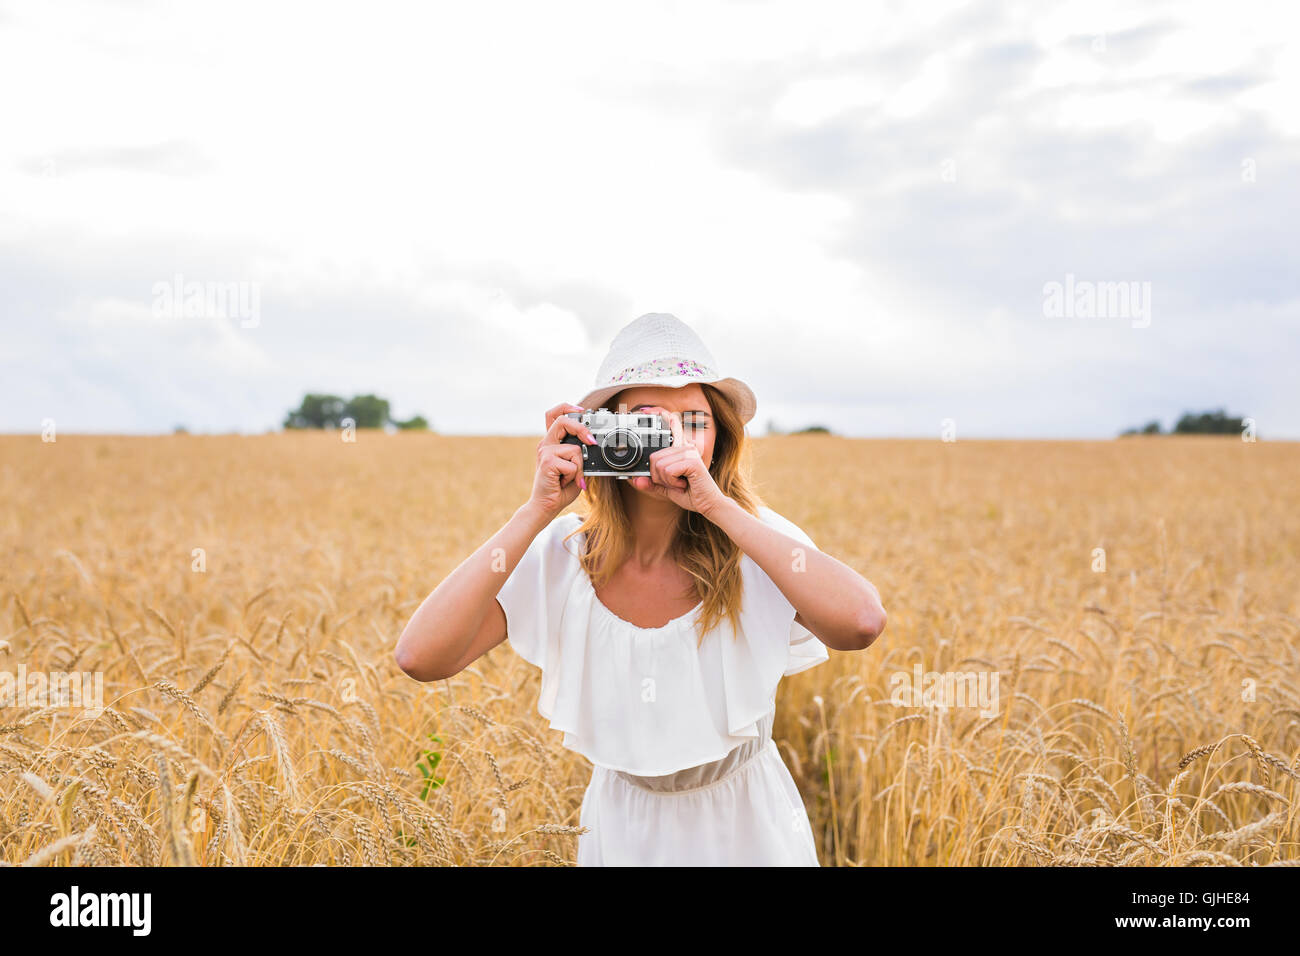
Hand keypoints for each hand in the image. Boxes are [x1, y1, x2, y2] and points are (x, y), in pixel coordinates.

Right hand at [526, 402, 596, 517]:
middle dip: (581, 428)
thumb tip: (592, 443)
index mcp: (552, 442)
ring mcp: (545, 452)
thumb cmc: (560, 488)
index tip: (582, 411)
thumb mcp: (574, 467)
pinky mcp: (547, 462)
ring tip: (569, 477)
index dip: (567, 407)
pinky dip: (574, 476)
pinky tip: (564, 482)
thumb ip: (579, 454)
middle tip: (591, 441)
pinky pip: (572, 464)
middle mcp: (546, 444)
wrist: (546, 506)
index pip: (554, 415)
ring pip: (575, 449)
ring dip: (579, 467)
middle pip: (562, 420)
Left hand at [629, 406, 728, 516]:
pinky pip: (668, 470)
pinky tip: (684, 484)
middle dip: (658, 476)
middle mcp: (686, 446)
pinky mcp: (692, 461)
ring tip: (680, 483)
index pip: (669, 428)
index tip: (648, 408)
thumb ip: (652, 483)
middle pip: (654, 457)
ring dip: (666, 481)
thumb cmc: (691, 494)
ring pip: (659, 465)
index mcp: (681, 448)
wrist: (709, 505)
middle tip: (674, 482)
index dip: (661, 416)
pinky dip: (672, 482)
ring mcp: (690, 452)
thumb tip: (635, 479)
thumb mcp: (666, 488)